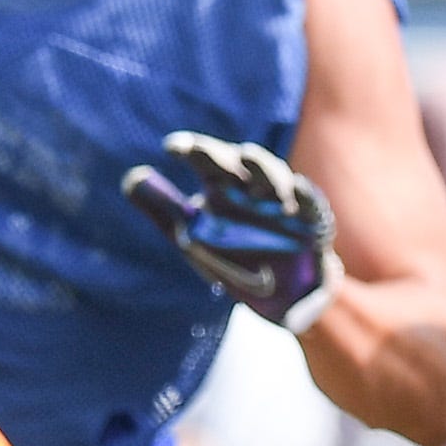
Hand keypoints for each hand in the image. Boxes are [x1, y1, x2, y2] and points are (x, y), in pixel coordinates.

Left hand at [122, 130, 341, 330]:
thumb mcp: (193, 237)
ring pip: (275, 179)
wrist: (282, 298)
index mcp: (224, 189)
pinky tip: (296, 189)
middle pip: (239, 164)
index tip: (171, 147)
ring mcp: (284, 207)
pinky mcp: (313, 227)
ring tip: (248, 155)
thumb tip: (132, 177)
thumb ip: (164, 209)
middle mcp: (253, 191)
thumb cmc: (235, 261)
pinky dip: (306, 197)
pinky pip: (312, 209)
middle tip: (199, 150)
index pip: (207, 162)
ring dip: (263, 166)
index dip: (193, 150)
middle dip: (221, 154)